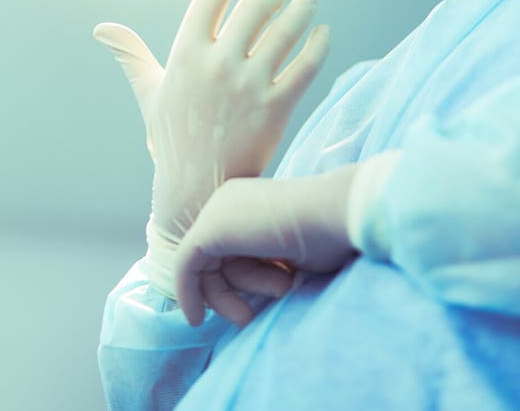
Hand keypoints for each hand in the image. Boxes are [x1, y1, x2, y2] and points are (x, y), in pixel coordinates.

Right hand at [93, 0, 329, 284]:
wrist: (198, 194)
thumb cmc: (171, 139)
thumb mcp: (150, 94)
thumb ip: (131, 55)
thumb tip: (101, 29)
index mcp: (185, 55)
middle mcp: (217, 66)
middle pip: (254, 6)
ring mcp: (248, 87)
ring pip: (285, 31)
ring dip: (301, 11)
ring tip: (307, 5)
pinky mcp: (275, 108)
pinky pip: (306, 66)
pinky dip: (319, 44)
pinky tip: (323, 34)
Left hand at [174, 165, 358, 327]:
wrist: (333, 212)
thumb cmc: (327, 232)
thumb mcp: (291, 251)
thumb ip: (267, 260)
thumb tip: (259, 283)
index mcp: (249, 201)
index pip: (227, 247)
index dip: (235, 280)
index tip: (248, 310)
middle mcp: (229, 200)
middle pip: (211, 256)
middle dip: (226, 292)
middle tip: (246, 318)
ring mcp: (217, 212)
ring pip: (203, 265)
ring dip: (226, 296)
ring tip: (261, 302)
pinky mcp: (210, 230)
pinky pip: (186, 265)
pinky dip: (188, 293)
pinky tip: (197, 318)